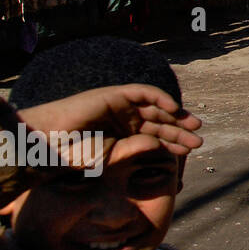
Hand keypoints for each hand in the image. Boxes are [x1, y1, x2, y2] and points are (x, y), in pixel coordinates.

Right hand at [17, 84, 202, 166]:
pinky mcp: (114, 94)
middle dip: (179, 130)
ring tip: (194, 126)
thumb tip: (159, 146)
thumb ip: (136, 150)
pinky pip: (142, 92)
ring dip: (175, 115)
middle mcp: (124, 118)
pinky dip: (159, 98)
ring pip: (155, 108)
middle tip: (198, 140)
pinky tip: (174, 109)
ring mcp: (120, 105)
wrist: (50, 142)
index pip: (154, 137)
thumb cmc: (75, 154)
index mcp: (123, 135)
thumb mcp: (112, 157)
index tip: (189, 152)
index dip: (172, 142)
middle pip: (159, 121)